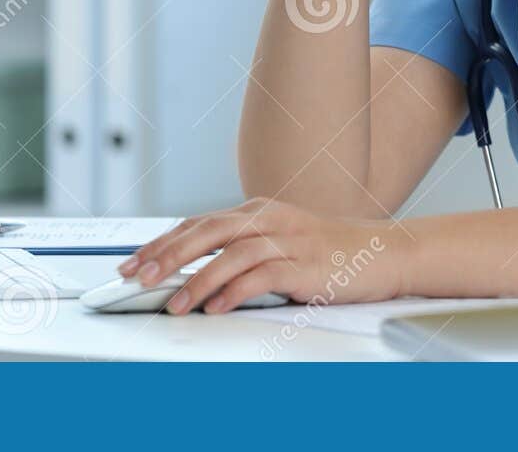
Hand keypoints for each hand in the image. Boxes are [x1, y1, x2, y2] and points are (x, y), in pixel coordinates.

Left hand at [115, 197, 409, 313]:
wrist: (385, 252)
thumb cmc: (331, 252)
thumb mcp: (281, 242)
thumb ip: (243, 251)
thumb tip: (194, 272)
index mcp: (259, 212)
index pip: (199, 223)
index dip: (162, 243)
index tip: (132, 263)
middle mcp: (271, 220)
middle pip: (208, 231)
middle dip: (167, 255)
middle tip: (137, 277)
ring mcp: (290, 240)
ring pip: (232, 253)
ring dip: (198, 279)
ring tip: (174, 303)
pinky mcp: (307, 264)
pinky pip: (264, 276)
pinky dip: (236, 291)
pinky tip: (217, 306)